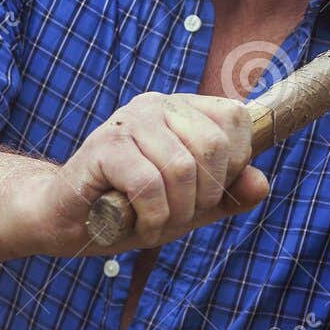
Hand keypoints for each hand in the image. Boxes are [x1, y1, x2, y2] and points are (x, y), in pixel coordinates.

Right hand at [24, 92, 269, 254]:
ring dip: (175, 212)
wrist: (67, 221)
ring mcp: (129, 121)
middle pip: (213, 146)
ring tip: (154, 222)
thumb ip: (229, 195)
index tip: (208, 191)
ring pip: (182, 168)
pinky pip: (148, 184)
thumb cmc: (133, 209)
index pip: (235, 118)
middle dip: (204, 197)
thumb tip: (262, 184)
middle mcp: (157, 105)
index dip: (233, 163)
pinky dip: (151, 217)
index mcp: (183, 109)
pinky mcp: (104, 145)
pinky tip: (137, 224)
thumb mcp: (192, 206)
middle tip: (179, 215)